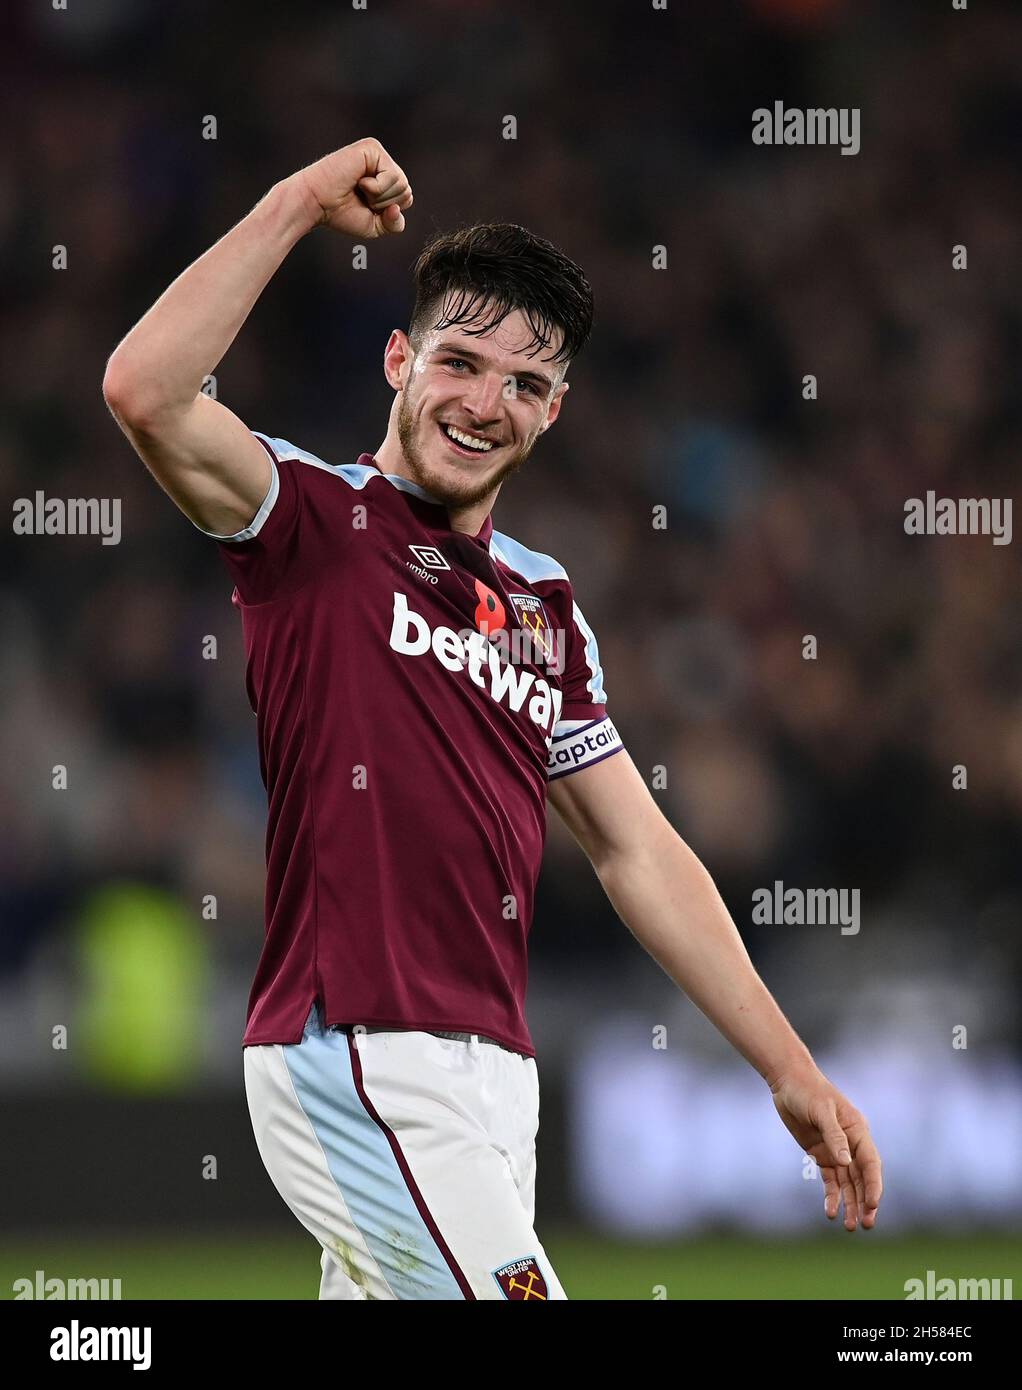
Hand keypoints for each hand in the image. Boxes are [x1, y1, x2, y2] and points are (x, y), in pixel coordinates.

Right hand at [291, 137, 412, 238]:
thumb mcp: (374, 226)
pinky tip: (359, 181)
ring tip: (358, 189)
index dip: (388, 212)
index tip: (365, 207)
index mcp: (384, 180)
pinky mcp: (372, 148)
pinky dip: (376, 187)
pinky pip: (392, 176)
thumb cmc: (339, 213)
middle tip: (360, 198)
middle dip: (384, 204)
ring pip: (402, 184)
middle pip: (406, 191)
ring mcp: (377, 155)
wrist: (316, 204)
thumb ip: (394, 223)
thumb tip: (399, 208)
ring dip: (378, 197)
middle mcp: (382, 164)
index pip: (406, 199)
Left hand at [770, 1063, 882, 1230]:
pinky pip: (830, 1180)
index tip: (872, 1204)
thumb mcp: (821, 1111)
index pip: (870, 1162)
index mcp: (857, 1130)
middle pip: (862, 1178)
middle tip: (866, 1225)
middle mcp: (851, 1143)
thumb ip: (834, 1136)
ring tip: (851, 1227)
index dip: (873, 1185)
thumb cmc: (808, 1091)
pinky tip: (831, 1212)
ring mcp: (836, 1150)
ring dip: (851, 1204)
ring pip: (848, 1183)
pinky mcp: (821, 1154)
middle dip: (865, 1202)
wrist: (788, 1082)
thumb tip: (846, 1162)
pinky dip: (832, 1196)